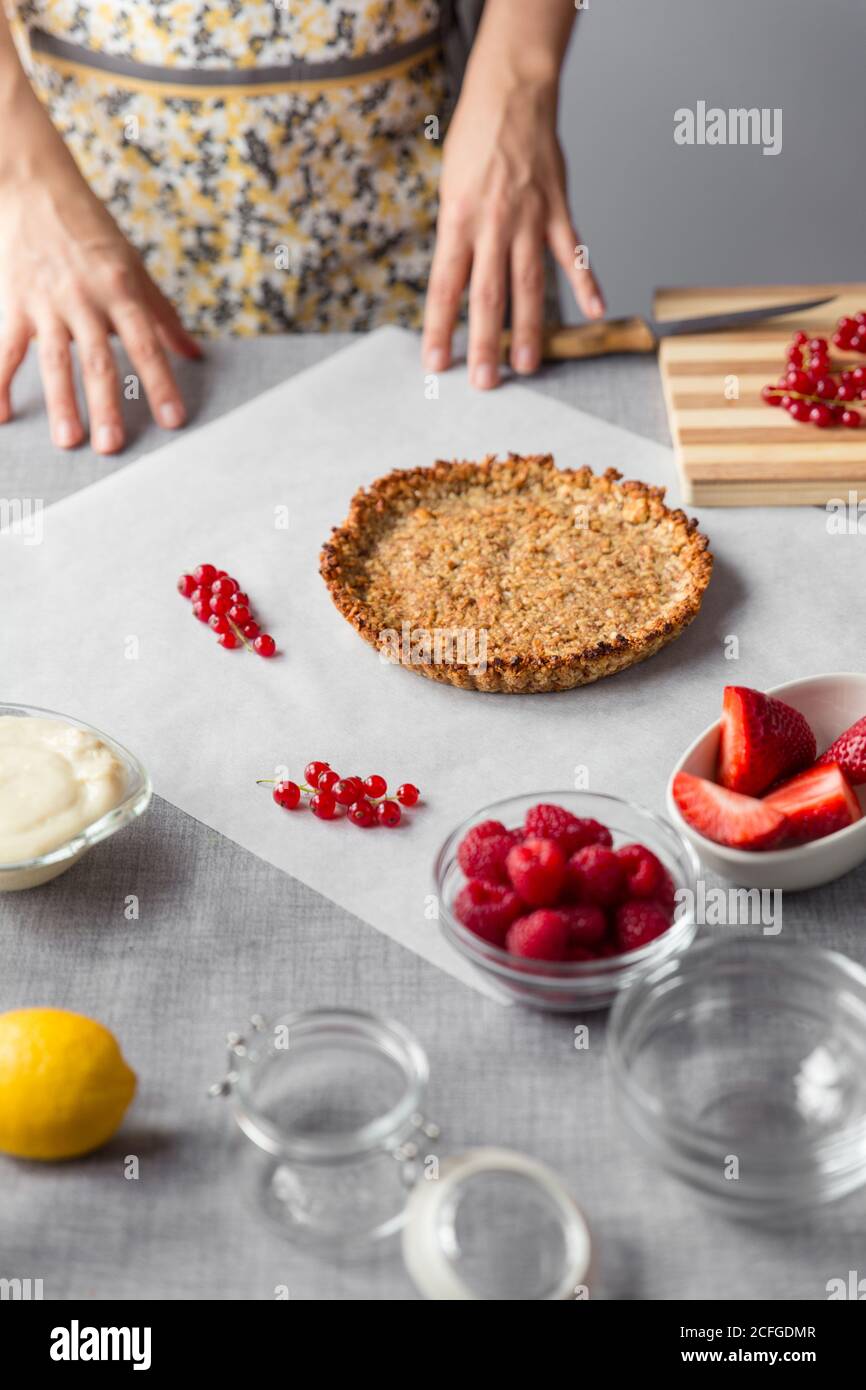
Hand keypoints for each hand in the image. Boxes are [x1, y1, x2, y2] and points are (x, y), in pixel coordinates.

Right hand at [0, 171, 199, 452]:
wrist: (34, 185)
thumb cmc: (91, 230)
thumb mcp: (133, 266)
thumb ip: (162, 315)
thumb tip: (195, 353)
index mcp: (120, 288)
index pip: (146, 344)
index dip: (160, 382)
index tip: (172, 419)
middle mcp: (84, 297)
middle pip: (98, 359)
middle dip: (106, 404)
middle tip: (113, 446)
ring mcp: (46, 302)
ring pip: (54, 360)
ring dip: (60, 403)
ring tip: (68, 441)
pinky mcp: (13, 303)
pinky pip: (6, 350)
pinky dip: (0, 383)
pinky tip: (3, 417)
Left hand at [422, 76, 603, 388]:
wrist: (513, 94)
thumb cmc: (475, 141)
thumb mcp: (449, 189)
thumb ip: (456, 237)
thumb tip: (455, 283)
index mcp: (457, 220)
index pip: (444, 286)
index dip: (440, 328)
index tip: (436, 364)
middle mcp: (493, 224)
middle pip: (487, 296)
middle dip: (485, 344)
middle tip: (484, 383)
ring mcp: (529, 219)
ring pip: (528, 285)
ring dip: (528, 330)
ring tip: (526, 366)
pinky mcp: (558, 210)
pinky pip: (572, 254)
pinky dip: (586, 282)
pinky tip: (595, 310)